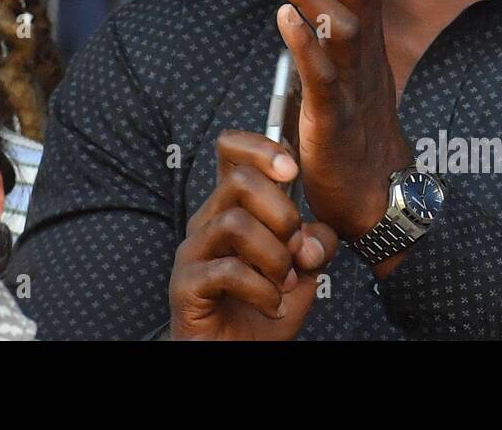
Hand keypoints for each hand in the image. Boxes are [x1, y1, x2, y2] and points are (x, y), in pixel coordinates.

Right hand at [170, 131, 338, 339]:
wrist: (234, 354)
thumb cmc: (262, 309)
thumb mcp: (304, 273)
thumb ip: (316, 246)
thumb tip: (313, 238)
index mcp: (233, 207)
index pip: (231, 151)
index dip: (261, 147)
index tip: (292, 170)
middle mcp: (208, 220)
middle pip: (240, 181)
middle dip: (282, 213)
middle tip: (295, 249)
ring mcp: (193, 251)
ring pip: (235, 223)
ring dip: (275, 258)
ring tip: (284, 284)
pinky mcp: (186, 284)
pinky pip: (227, 271)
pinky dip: (263, 292)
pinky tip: (272, 307)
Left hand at [263, 0, 413, 241]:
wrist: (375, 196)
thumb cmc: (352, 134)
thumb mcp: (343, 76)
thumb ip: (328, 40)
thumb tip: (303, 5)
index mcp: (369, 45)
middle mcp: (367, 57)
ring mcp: (354, 85)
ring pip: (340, 24)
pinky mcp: (335, 116)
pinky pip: (323, 73)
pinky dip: (304, 41)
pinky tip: (283, 17)